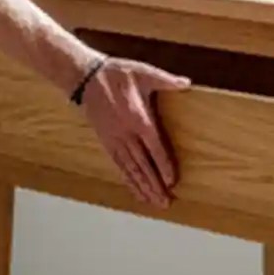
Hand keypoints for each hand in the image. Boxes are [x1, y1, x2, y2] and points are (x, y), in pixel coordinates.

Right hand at [80, 58, 189, 207]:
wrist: (86, 77)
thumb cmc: (117, 74)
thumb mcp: (144, 72)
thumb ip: (167, 80)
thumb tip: (187, 84)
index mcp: (139, 118)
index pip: (154, 147)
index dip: (163, 165)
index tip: (172, 181)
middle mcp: (126, 134)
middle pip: (143, 164)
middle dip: (154, 184)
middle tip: (165, 202)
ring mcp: (115, 140)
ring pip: (130, 168)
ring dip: (142, 186)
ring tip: (153, 202)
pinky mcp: (107, 142)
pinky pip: (119, 164)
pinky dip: (127, 179)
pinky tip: (135, 190)